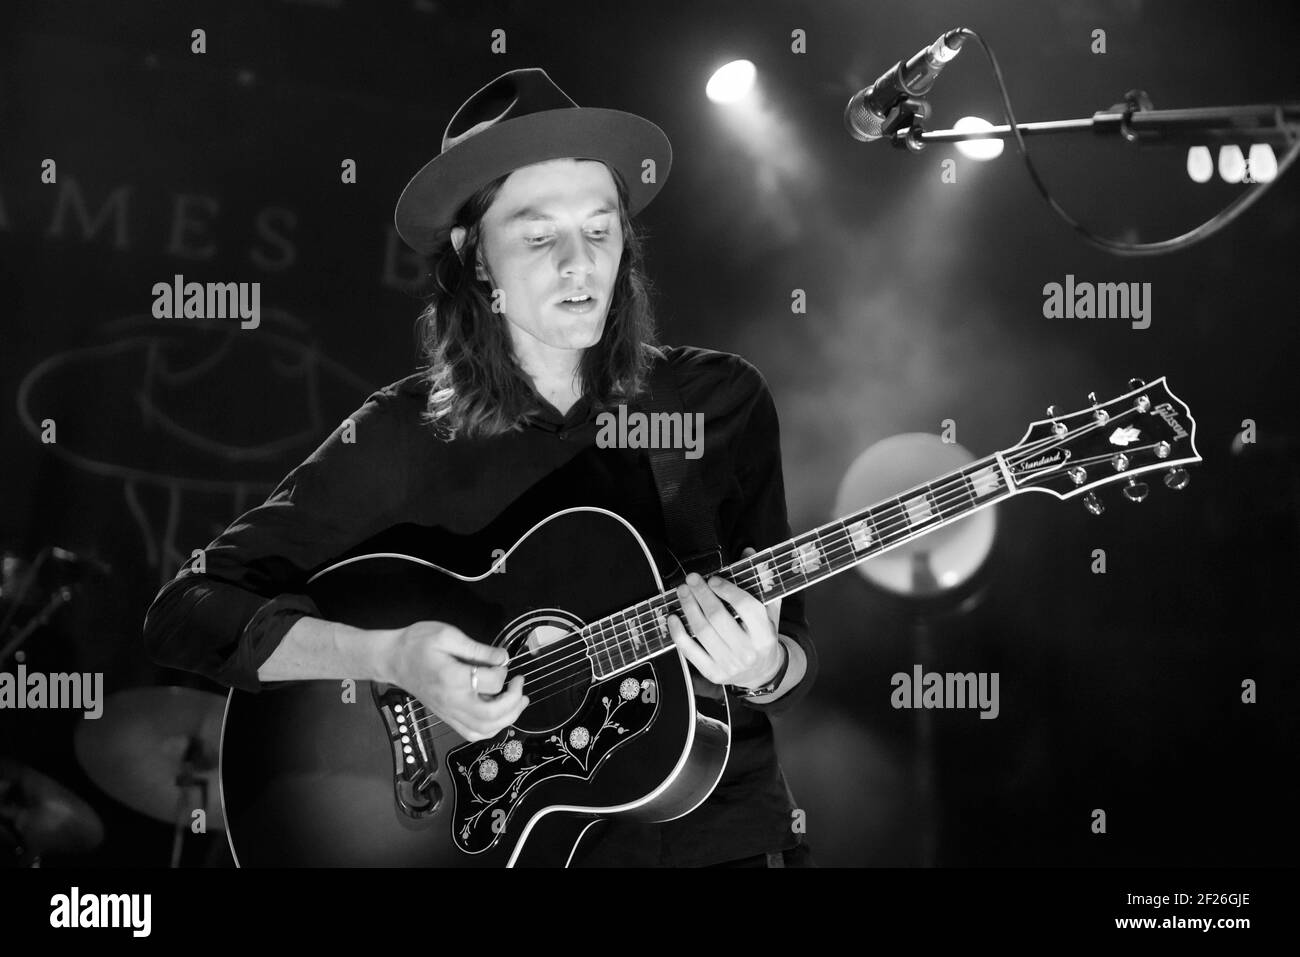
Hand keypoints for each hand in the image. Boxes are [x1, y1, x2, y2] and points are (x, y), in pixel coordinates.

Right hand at [382, 621, 528, 741]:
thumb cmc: (417, 643)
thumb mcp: (447, 635)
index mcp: (453, 678)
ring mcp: (448, 713)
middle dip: (513, 701)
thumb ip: (477, 648)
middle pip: (491, 715)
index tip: (501, 660)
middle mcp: (452, 701)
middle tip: (519, 683)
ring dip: (507, 718)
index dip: (503, 671)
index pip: (491, 682)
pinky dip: (491, 728)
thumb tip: (503, 658)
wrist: (391, 659)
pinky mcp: (446, 717)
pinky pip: (472, 733)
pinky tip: (499, 714)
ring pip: (484, 729)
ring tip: (518, 700)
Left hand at [665, 547, 783, 688]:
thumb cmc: (762, 637)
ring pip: (702, 631)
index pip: (747, 607)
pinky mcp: (712, 673)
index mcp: (765, 635)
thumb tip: (747, 552)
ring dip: (688, 607)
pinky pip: (690, 651)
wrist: (761, 673)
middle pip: (719, 617)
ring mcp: (729, 664)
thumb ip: (760, 582)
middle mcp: (748, 651)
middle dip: (702, 594)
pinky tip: (673, 617)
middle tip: (691, 578)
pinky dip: (678, 633)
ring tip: (682, 591)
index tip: (714, 578)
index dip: (728, 590)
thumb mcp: (769, 612)